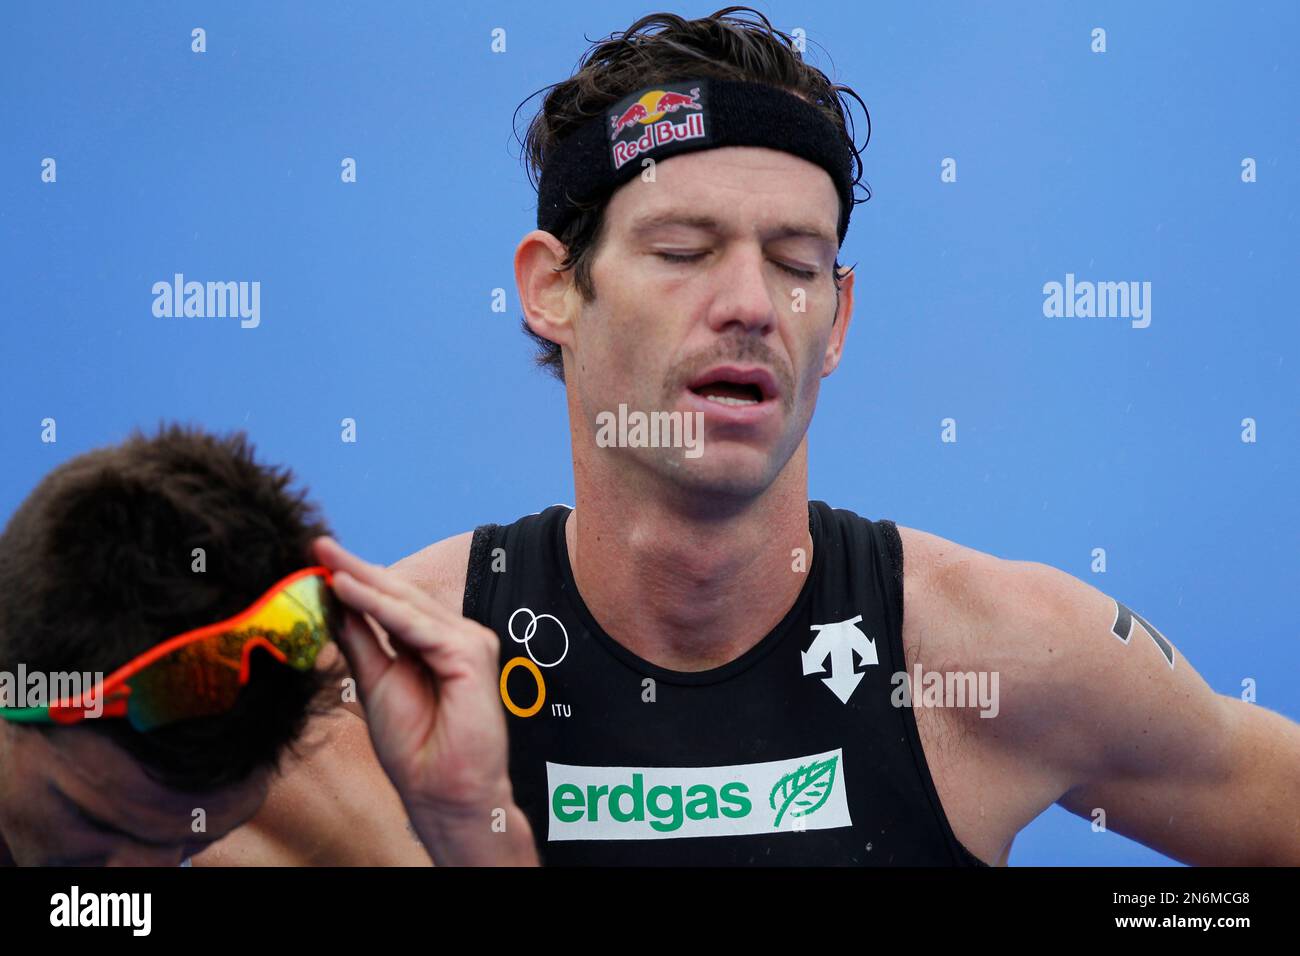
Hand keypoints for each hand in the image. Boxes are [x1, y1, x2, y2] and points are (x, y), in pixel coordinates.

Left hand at [311, 536, 536, 863]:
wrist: (443, 792)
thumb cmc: (416, 747)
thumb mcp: (376, 682)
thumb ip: (361, 642)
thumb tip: (336, 602)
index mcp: (436, 644)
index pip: (393, 603)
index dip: (358, 580)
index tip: (321, 557)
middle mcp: (456, 637)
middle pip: (401, 595)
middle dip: (357, 569)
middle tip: (320, 543)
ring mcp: (468, 643)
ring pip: (407, 605)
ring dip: (364, 580)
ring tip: (328, 560)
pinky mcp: (469, 655)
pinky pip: (415, 625)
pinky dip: (380, 606)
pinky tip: (349, 588)